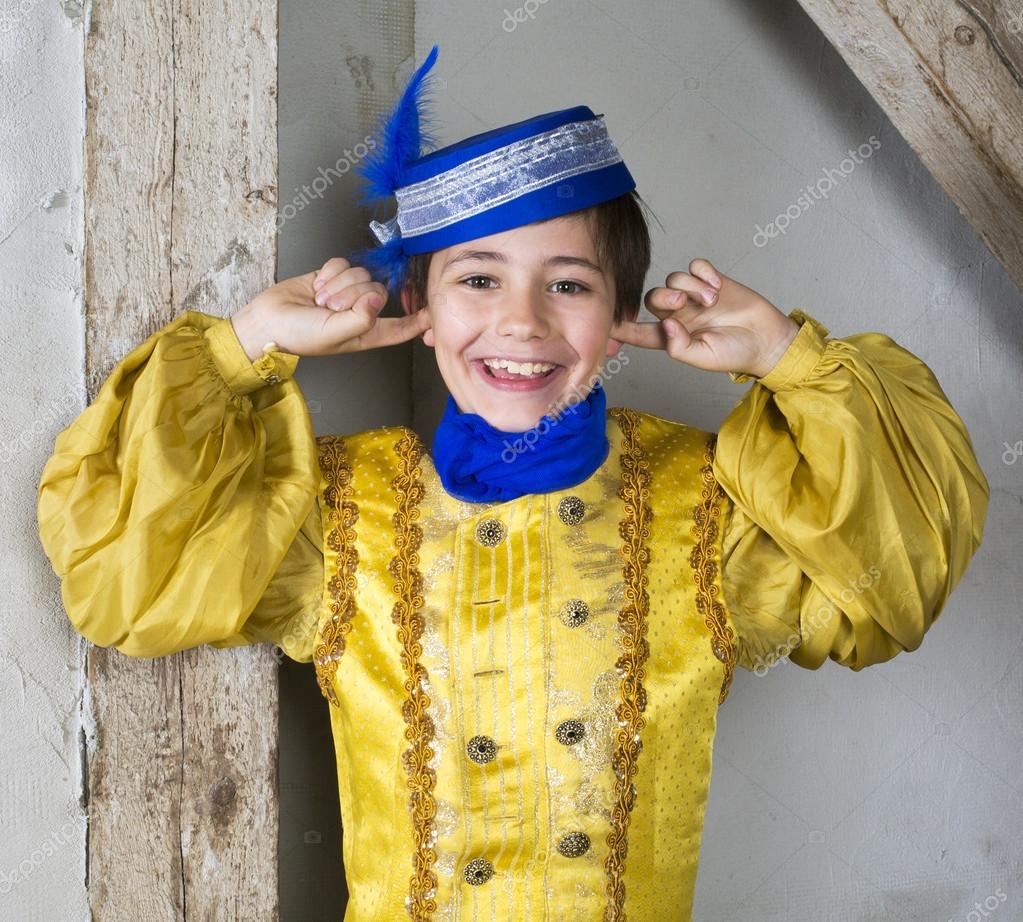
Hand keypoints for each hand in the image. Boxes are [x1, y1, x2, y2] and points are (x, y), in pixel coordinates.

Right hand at [230, 257, 431, 360]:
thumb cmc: (299, 336)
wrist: (267, 320)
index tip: (435, 312)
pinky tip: (317, 285)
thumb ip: (361, 319)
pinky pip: (343, 263)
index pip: (401, 327)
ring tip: (320, 299)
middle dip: (352, 294)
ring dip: (338, 284)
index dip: (419, 320)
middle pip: (378, 290)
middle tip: (329, 307)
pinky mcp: (332, 276)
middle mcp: (361, 312)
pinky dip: (330, 272)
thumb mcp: (335, 334)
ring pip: (361, 274)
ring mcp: (347, 292)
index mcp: (367, 333)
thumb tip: (378, 298)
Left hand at [610, 258, 799, 378]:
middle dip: (666, 297)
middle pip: (654, 297)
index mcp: (671, 337)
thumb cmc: (735, 353)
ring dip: (691, 286)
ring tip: (712, 300)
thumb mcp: (704, 358)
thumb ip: (680, 347)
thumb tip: (666, 325)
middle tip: (684, 303)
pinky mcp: (711, 280)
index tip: (604, 322)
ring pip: (674, 278)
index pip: (639, 331)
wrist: (767, 338)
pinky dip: (702, 272)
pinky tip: (717, 285)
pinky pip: (695, 266)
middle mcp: (678, 314)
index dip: (621, 327)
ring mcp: (693, 296)